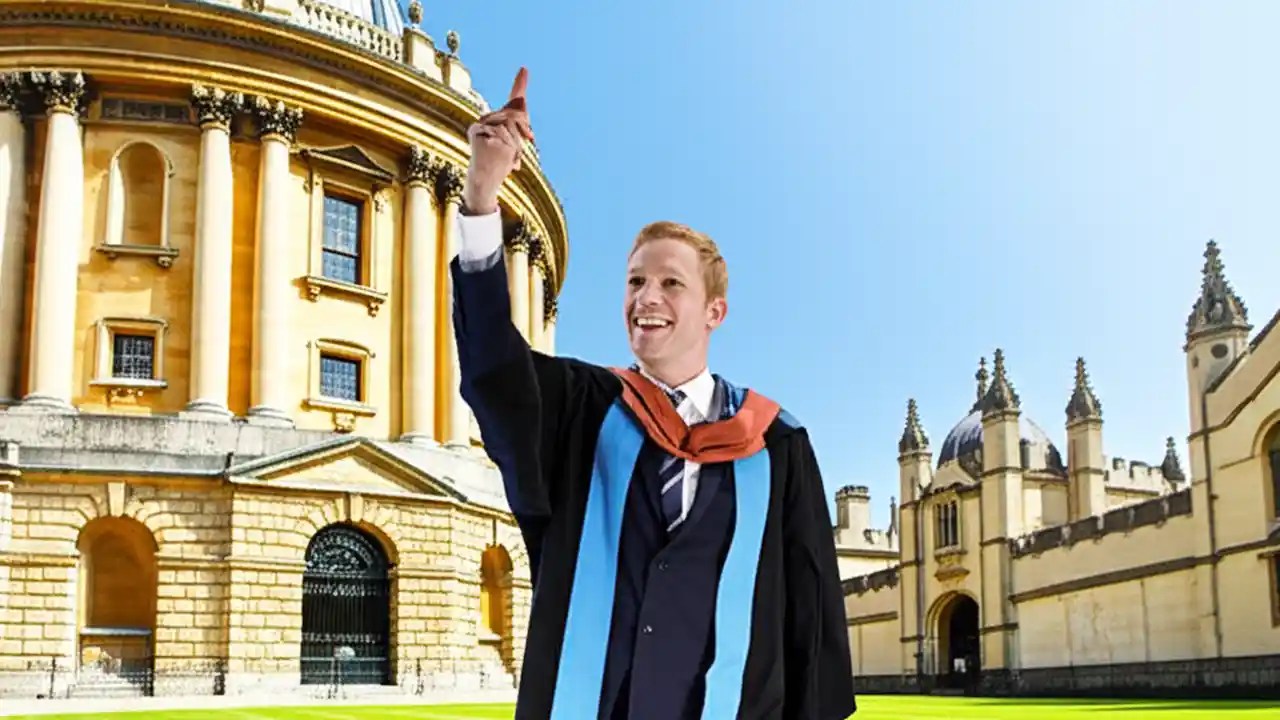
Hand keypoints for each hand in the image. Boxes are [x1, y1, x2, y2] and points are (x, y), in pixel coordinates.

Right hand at [462, 67, 534, 214]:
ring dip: (515, 141)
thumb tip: (526, 118)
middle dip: (522, 129)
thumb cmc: (501, 163)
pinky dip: (506, 143)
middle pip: (513, 114)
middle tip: (529, 140)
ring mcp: (480, 124)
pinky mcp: (475, 130)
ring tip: (513, 155)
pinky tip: (500, 150)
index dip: (520, 84)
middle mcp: (488, 119)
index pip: (513, 100)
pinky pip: (499, 130)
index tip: (525, 69)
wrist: (486, 179)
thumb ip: (520, 129)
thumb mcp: (516, 144)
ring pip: (508, 122)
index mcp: (500, 120)